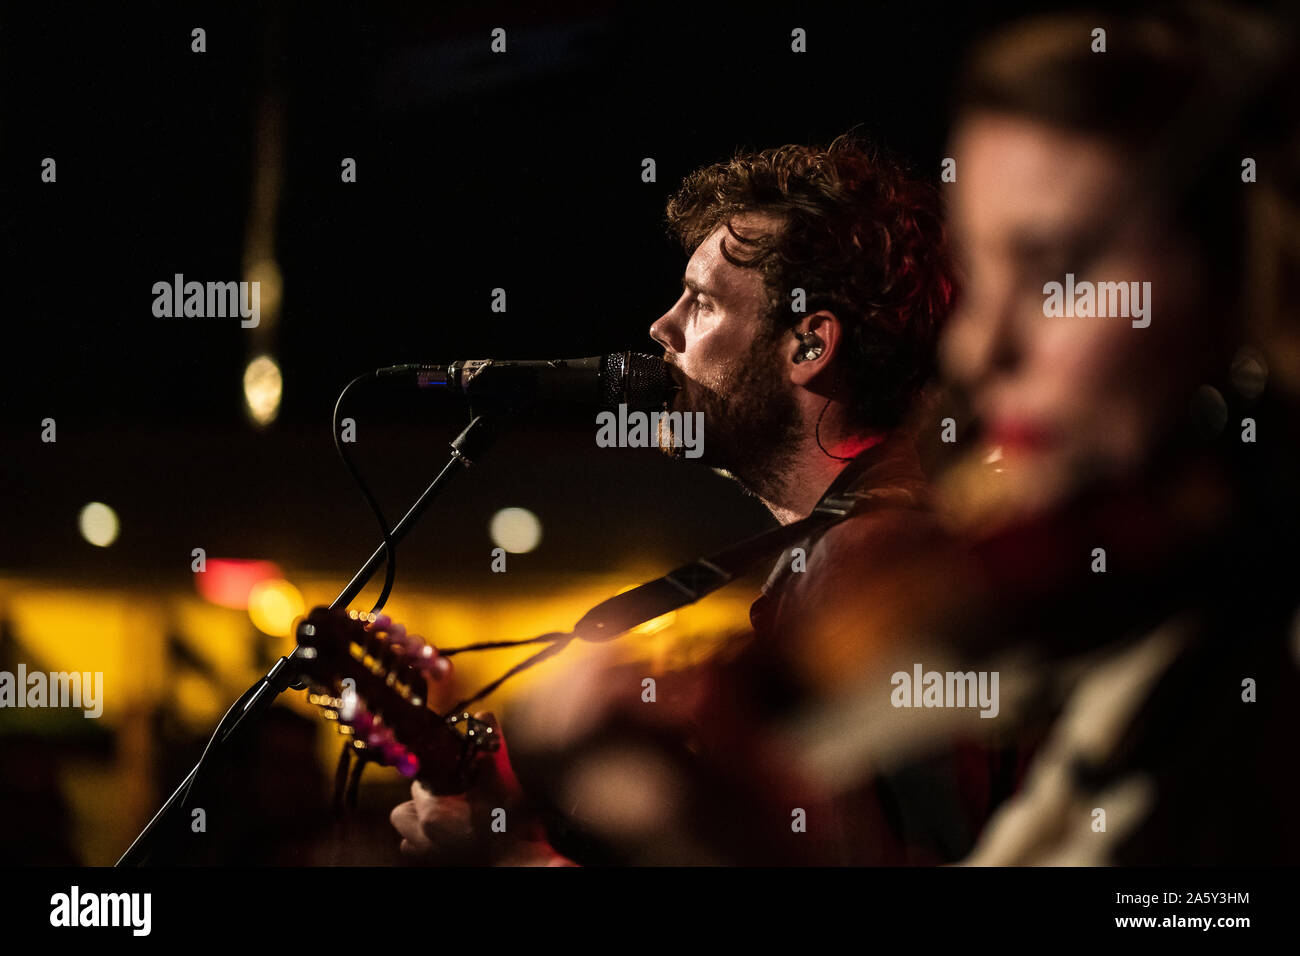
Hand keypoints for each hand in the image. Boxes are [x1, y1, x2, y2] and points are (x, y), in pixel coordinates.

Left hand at [388, 714, 572, 865]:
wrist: (522, 863)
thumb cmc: (512, 828)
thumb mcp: (504, 784)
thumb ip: (491, 749)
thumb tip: (484, 716)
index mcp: (431, 815)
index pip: (419, 784)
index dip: (440, 775)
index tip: (458, 775)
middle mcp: (421, 838)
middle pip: (402, 813)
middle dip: (421, 802)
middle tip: (450, 795)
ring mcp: (427, 857)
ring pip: (406, 836)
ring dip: (420, 824)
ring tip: (447, 816)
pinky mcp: (437, 867)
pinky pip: (418, 851)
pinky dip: (428, 842)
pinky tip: (451, 835)